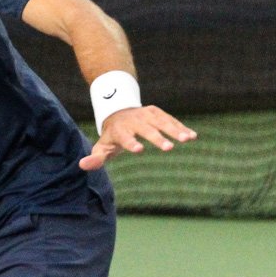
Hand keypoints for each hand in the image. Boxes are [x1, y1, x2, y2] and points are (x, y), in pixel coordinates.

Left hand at [78, 105, 195, 170]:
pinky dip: (181, 127)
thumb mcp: (101, 147)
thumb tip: (82, 166)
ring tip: (188, 139)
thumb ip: (95, 158)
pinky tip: (193, 135)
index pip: (125, 137)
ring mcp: (146, 114)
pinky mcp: (156, 112)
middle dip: (157, 138)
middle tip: (169, 148)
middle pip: (146, 129)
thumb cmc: (111, 136)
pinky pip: (170, 120)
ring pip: (161, 121)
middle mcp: (133, 120)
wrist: (117, 110)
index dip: (131, 143)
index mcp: (119, 130)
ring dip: (175, 130)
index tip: (139, 150)